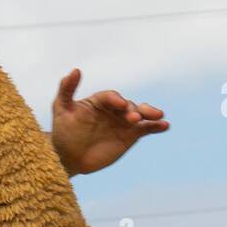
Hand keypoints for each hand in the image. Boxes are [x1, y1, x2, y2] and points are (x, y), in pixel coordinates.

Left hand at [50, 67, 168, 175]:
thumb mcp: (60, 109)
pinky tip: (165, 126)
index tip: (119, 105)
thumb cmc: (63, 132)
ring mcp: (124, 122)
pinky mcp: (131, 135)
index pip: (110, 96)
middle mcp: (114, 109)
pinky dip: (156, 126)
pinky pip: (146, 128)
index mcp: (99, 101)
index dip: (115, 99)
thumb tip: (76, 70)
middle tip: (134, 117)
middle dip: (133, 110)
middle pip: (128, 105)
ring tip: (159, 116)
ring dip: (150, 114)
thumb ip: (66, 90)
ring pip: (141, 114)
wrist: (69, 157)